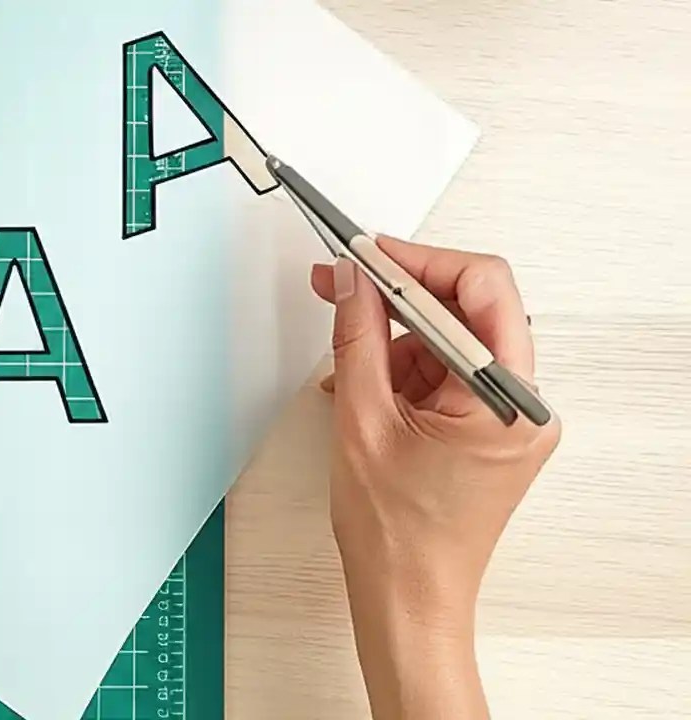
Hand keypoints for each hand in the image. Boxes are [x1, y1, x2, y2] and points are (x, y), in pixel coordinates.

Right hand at [310, 236, 561, 719]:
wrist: (408, 598)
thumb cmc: (396, 535)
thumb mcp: (361, 422)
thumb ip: (356, 339)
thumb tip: (350, 280)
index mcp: (507, 400)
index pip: (480, 288)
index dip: (417, 261)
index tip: (366, 253)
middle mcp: (522, 403)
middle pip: (467, 310)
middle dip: (398, 299)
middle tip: (342, 287)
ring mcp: (507, 416)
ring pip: (450, 340)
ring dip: (394, 344)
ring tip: (351, 381)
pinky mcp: (488, 427)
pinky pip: (445, 372)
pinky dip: (402, 372)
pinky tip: (366, 394)